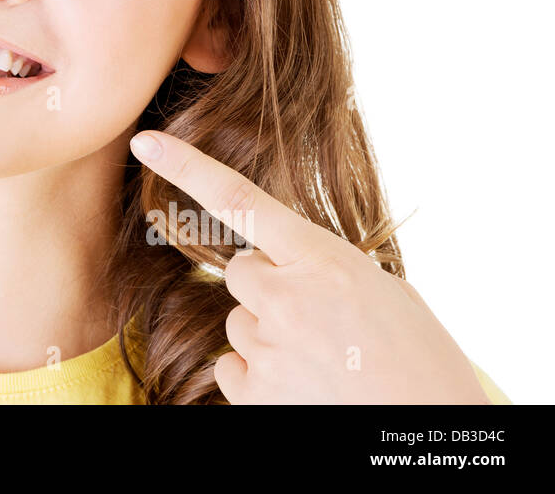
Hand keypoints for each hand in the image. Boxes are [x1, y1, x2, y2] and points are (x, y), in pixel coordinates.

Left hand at [129, 130, 490, 403]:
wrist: (429, 430)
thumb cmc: (422, 364)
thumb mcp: (389, 294)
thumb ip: (327, 269)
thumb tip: (288, 267)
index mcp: (324, 260)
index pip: (240, 200)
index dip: (187, 168)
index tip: (145, 143)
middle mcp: (286, 297)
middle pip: (240, 273)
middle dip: (268, 290)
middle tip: (319, 323)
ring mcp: (267, 347)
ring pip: (238, 324)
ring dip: (269, 339)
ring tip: (323, 364)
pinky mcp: (254, 393)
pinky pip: (232, 368)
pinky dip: (258, 379)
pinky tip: (303, 390)